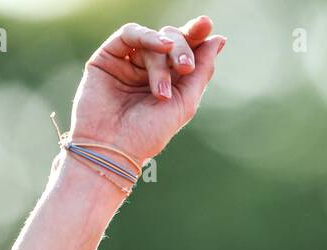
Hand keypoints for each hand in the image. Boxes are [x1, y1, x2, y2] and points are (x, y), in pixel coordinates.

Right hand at [67, 16, 225, 164]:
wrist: (113, 147)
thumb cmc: (149, 133)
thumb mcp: (185, 102)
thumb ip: (201, 70)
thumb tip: (218, 39)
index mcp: (170, 81)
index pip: (186, 51)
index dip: (197, 35)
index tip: (207, 25)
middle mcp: (149, 69)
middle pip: (172, 41)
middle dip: (183, 49)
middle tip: (186, 68)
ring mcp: (128, 62)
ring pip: (154, 41)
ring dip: (165, 57)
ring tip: (166, 85)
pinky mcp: (108, 57)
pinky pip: (129, 34)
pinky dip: (147, 36)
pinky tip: (160, 46)